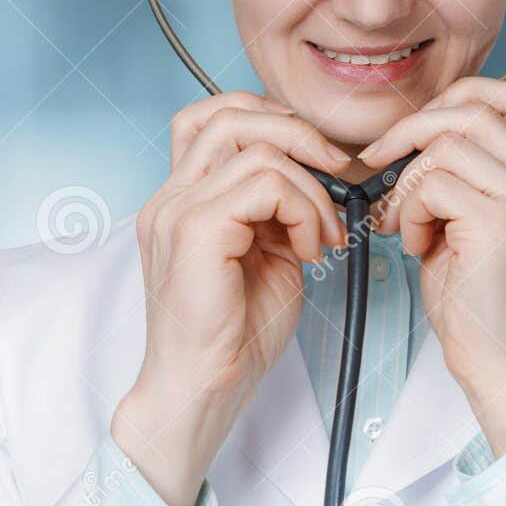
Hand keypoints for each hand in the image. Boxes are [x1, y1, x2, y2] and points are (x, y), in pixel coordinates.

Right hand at [113, 92, 348, 505]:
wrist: (201, 391)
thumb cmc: (233, 337)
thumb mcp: (265, 255)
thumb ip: (276, 211)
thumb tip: (317, 178)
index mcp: (180, 200)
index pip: (209, 118)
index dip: (268, 119)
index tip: (315, 156)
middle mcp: (169, 197)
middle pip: (228, 114)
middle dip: (297, 133)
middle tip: (337, 172)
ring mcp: (176, 210)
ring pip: (254, 145)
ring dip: (308, 184)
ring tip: (321, 232)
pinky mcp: (194, 230)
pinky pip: (264, 184)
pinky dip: (302, 208)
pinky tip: (308, 249)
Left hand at [358, 78, 505, 453]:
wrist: (504, 369)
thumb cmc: (482, 307)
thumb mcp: (476, 228)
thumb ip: (461, 180)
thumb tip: (410, 144)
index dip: (459, 98)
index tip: (419, 131)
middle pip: (477, 108)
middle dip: (414, 128)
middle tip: (380, 161)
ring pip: (449, 144)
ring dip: (407, 182)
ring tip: (403, 223)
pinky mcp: (500, 225)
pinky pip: (433, 184)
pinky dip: (408, 210)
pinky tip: (412, 243)